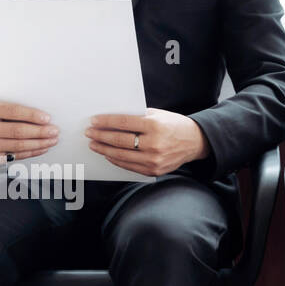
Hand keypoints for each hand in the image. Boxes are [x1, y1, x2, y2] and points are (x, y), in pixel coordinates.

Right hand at [0, 99, 58, 164]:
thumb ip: (10, 109)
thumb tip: (39, 116)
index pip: (13, 112)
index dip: (32, 115)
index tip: (47, 118)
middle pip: (18, 131)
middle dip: (40, 132)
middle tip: (54, 131)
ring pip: (19, 146)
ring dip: (40, 143)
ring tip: (52, 140)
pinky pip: (16, 156)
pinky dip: (32, 152)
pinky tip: (42, 148)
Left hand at [86, 108, 209, 176]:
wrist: (194, 142)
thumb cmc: (174, 125)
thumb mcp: (158, 115)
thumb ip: (138, 117)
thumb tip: (111, 119)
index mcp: (155, 126)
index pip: (123, 123)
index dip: (106, 122)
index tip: (94, 121)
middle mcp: (154, 144)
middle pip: (119, 140)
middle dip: (101, 136)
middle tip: (89, 133)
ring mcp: (154, 160)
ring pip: (121, 155)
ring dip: (104, 149)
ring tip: (94, 144)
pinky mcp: (154, 170)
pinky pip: (129, 166)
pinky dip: (116, 160)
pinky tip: (108, 154)